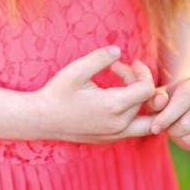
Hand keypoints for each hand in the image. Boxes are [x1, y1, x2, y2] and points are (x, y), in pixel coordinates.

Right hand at [33, 47, 155, 143]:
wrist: (41, 119)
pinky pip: (134, 128)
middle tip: (119, 70)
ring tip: (123, 84)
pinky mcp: (109, 139)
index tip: (131, 62)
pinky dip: (133, 111)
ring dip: (140, 100)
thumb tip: (118, 50)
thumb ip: (99, 58)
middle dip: (137, 81)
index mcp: (113, 106)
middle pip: (146, 101)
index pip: (147, 90)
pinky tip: (114, 97)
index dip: (143, 72)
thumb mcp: (76, 69)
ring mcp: (115, 135)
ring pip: (145, 120)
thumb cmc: (58, 92)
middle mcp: (118, 124)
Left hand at [145, 76, 189, 158]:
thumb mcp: (157, 99)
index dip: (165, 118)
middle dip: (174, 131)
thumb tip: (161, 101)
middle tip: (170, 129)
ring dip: (186, 141)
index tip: (154, 128)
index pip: (181, 102)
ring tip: (181, 134)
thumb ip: (155, 99)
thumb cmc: (168, 104)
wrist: (186, 110)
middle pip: (188, 124)